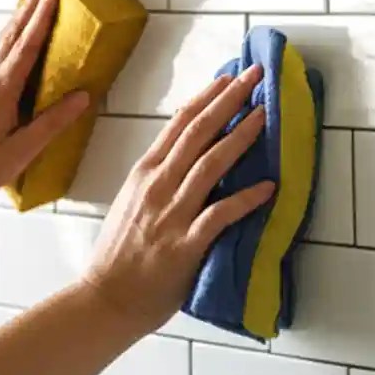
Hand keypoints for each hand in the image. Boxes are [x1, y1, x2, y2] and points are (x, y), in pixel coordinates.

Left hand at [0, 0, 89, 202]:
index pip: (26, 46)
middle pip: (12, 35)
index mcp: (2, 90)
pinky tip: (16, 34)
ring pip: (3, 41)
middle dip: (30, 9)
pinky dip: (12, 35)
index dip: (41, 19)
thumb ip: (53, 122)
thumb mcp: (23, 149)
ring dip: (19, 18)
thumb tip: (83, 96)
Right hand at [81, 65, 275, 333]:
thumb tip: (189, 154)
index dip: (207, 97)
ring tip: (265, 116)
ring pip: (211, 164)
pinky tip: (269, 187)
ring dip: (241, 137)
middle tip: (255, 75)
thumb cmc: (120, 253)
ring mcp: (172, 213)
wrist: (104, 299)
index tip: (229, 77)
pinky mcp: (186, 244)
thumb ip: (160, 176)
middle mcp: (158, 185)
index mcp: (144, 172)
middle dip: (229, 100)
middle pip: (198, 132)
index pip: (179, 123)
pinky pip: (220, 214)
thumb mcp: (133, 201)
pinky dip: (246, 199)